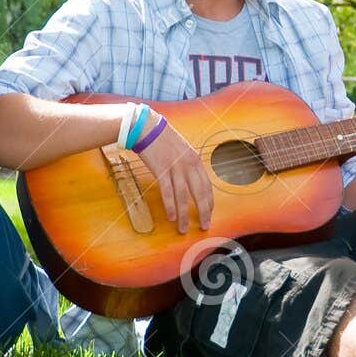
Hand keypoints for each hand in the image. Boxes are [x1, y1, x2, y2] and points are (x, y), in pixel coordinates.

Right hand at [136, 116, 213, 232]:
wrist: (146, 127)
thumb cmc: (163, 139)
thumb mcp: (183, 150)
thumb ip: (189, 165)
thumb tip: (192, 180)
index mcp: (195, 160)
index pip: (207, 185)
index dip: (209, 201)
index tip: (209, 213)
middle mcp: (188, 165)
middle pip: (199, 194)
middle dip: (203, 212)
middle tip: (203, 226)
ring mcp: (175, 168)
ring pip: (183, 197)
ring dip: (184, 215)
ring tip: (183, 228)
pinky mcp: (161, 170)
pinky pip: (167, 192)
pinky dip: (170, 206)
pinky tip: (172, 217)